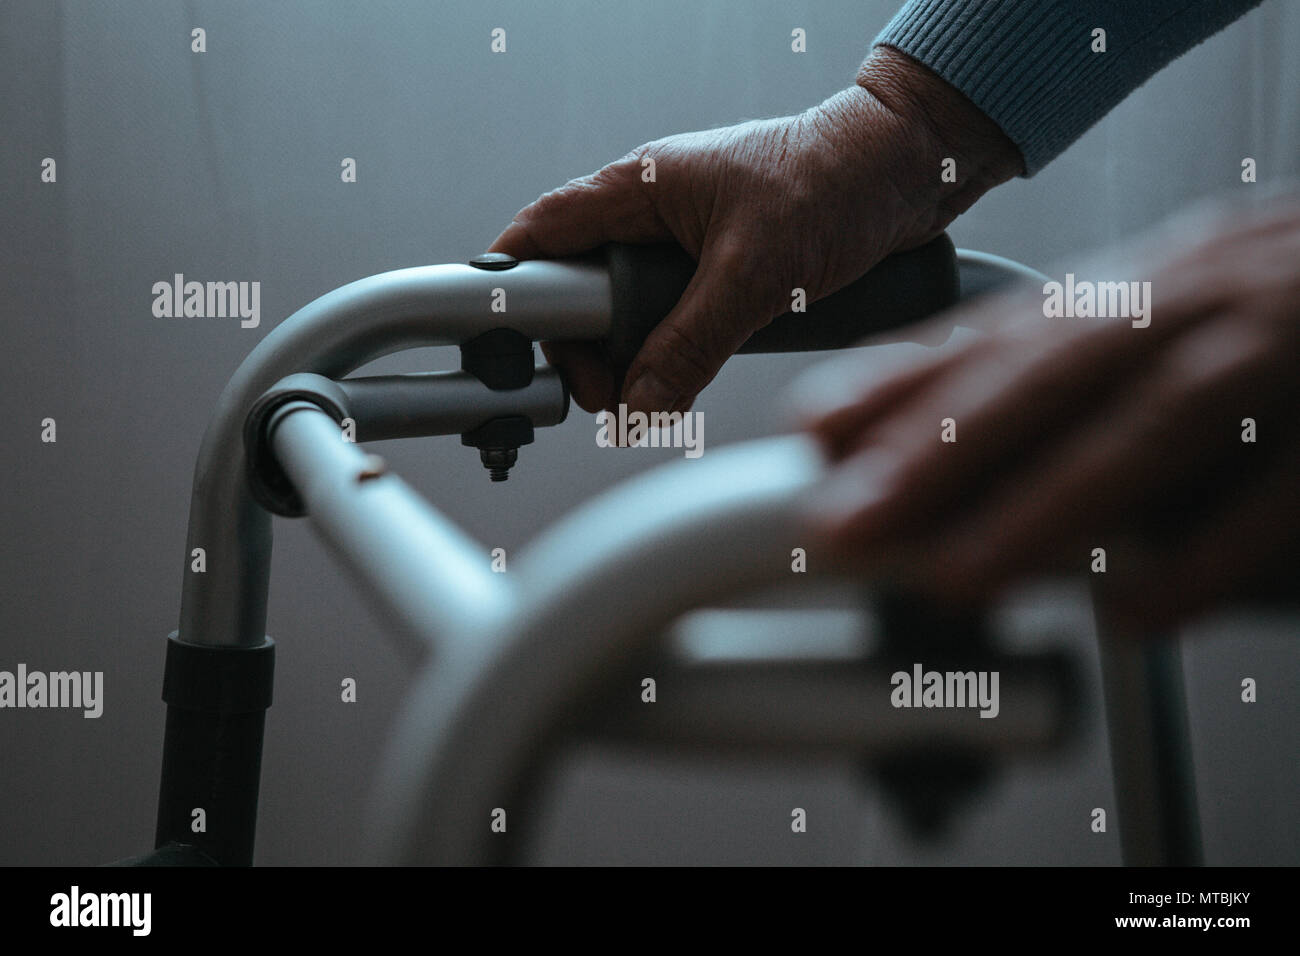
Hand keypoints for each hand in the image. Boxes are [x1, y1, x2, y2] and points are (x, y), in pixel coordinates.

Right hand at [488, 46, 1021, 413]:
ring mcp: (685, 242)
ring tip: (654, 392)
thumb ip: (689, 343)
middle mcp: (652, 213)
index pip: (540, 234)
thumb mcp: (755, 273)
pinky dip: (677, 353)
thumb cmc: (836, 181)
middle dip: (586, 348)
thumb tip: (639, 405)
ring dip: (636, 357)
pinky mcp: (720, 268)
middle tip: (612, 396)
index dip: (512, 287)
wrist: (909, 171)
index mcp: (638, 189)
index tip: (507, 345)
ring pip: (628, 312)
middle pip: (579, 289)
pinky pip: (676, 320)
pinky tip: (692, 373)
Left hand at [795, 192, 1299, 632]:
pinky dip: (1208, 559)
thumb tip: (904, 404)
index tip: (812, 431)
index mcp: (1148, 286)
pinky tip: (1134, 616)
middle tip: (843, 519)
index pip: (1005, 332)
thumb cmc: (1279, 314)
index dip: (903, 381)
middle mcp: (1199, 305)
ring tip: (950, 577)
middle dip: (936, 450)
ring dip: (1042, 508)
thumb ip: (1048, 360)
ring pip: (1147, 430)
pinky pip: (1282, 494)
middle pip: (1051, 375)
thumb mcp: (1158, 317)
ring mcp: (1279, 354)